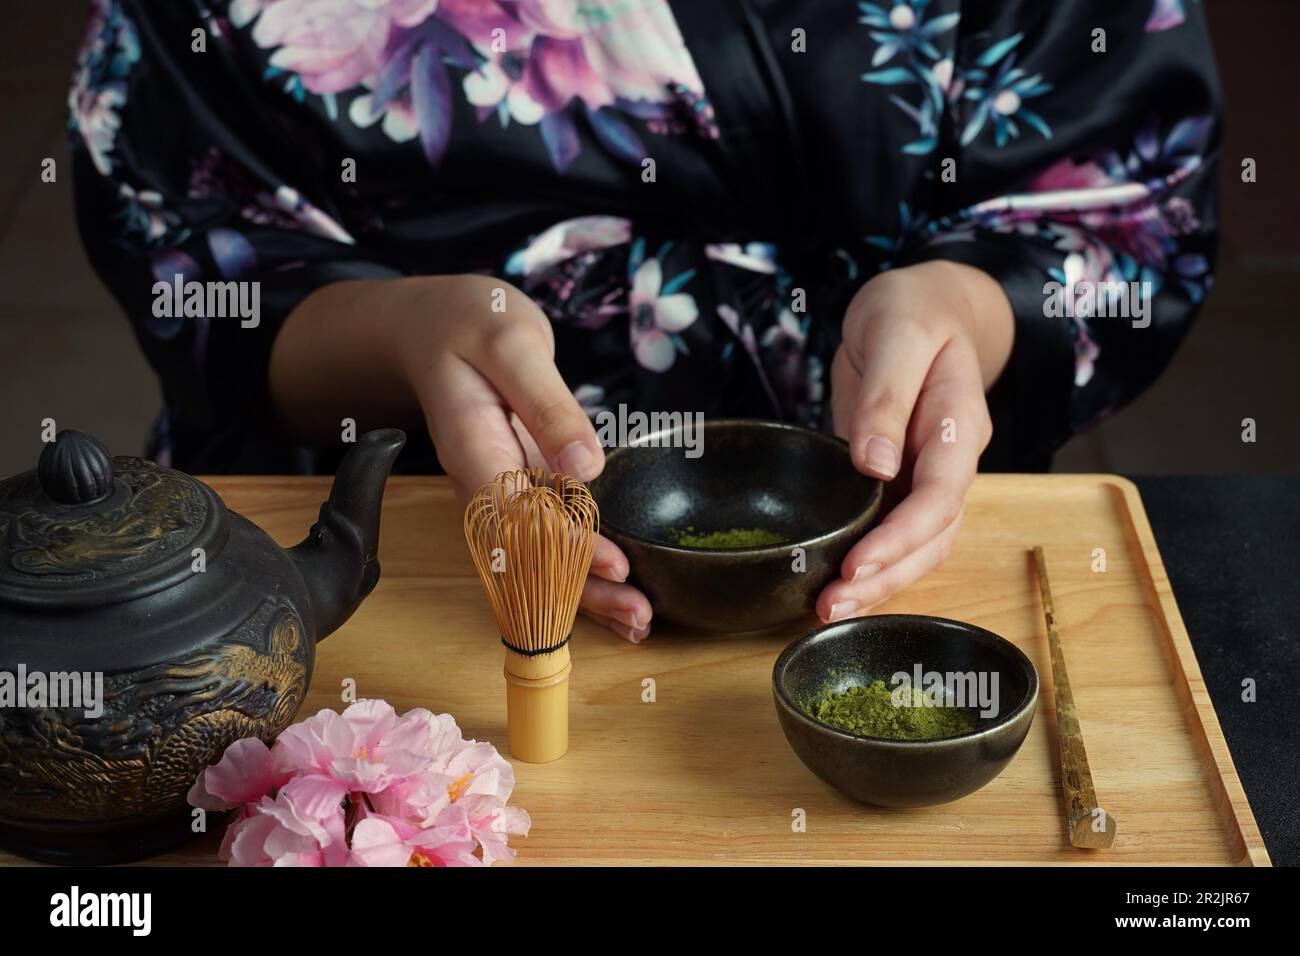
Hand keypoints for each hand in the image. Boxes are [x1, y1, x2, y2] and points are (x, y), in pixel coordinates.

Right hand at [270, 274, 652, 641]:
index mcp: (475, 449)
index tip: (617, 567)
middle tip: (639, 617)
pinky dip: (581, 564)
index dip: (567, 548)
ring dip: (585, 591)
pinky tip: (618, 588)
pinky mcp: (518, 486)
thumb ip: (548, 405)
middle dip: (583, 590)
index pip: (521, 516)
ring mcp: (500, 489)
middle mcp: (484, 481)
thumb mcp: (512, 345)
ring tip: (638, 622)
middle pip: (529, 552)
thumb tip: (587, 465)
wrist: (432, 326)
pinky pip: (547, 534)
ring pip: (539, 554)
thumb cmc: (470, 324)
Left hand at [818, 260, 1013, 621]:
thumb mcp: (896, 334)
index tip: (857, 564)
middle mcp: (951, 460)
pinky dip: (870, 562)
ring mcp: (927, 475)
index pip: (940, 495)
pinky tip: (837, 583)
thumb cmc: (913, 310)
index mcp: (958, 424)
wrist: (923, 307)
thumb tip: (875, 465)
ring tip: (829, 610)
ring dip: (879, 582)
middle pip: (932, 537)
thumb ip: (887, 396)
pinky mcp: (901, 481)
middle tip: (832, 607)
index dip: (901, 537)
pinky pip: (893, 531)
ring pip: (918, 546)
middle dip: (885, 577)